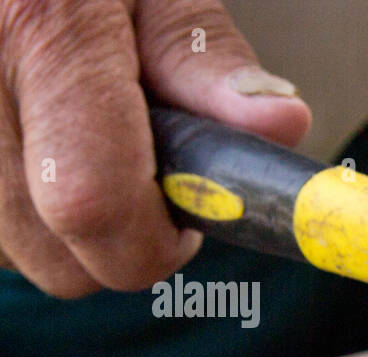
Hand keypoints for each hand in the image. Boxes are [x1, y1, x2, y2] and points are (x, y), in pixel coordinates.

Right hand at [0, 0, 309, 295]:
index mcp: (38, 19)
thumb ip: (205, 59)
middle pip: (52, 258)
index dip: (152, 241)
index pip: (93, 202)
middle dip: (113, 243)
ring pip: (12, 253)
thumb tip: (278, 126)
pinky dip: (13, 203)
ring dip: (55, 224)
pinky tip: (26, 143)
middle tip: (135, 177)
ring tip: (68, 138)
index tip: (185, 227)